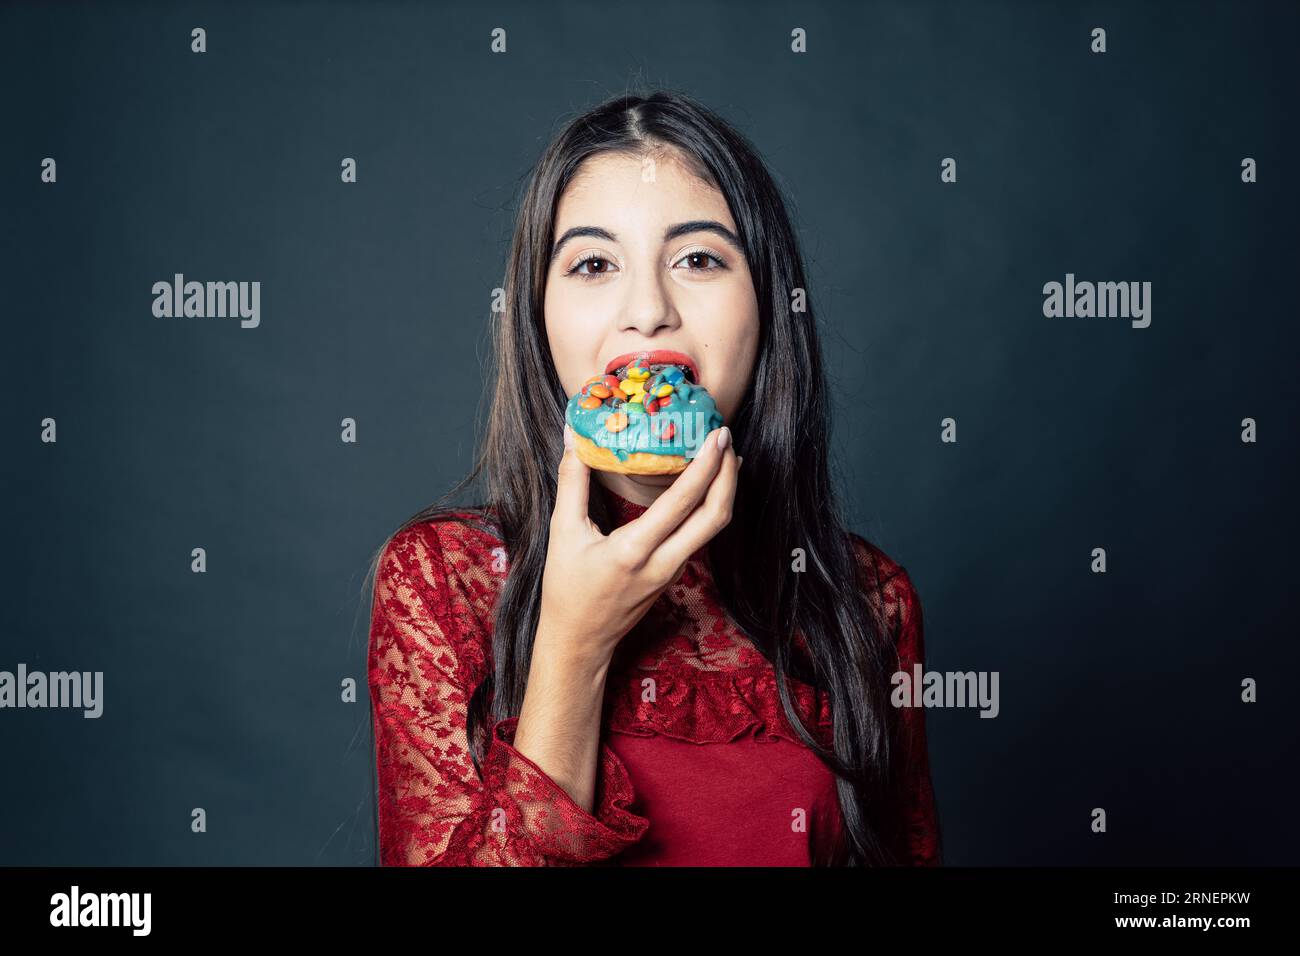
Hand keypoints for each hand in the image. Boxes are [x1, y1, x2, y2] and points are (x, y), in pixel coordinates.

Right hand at [536, 423, 739, 667]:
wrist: (580, 641)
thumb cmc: (567, 589)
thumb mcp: (562, 532)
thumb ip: (571, 481)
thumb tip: (572, 434)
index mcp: (635, 551)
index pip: (683, 502)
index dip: (707, 466)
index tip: (717, 435)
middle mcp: (664, 562)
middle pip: (716, 516)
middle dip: (729, 473)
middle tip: (726, 437)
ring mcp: (674, 570)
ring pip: (714, 526)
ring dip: (724, 488)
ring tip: (722, 453)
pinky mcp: (674, 572)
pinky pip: (701, 534)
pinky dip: (709, 504)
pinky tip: (704, 484)